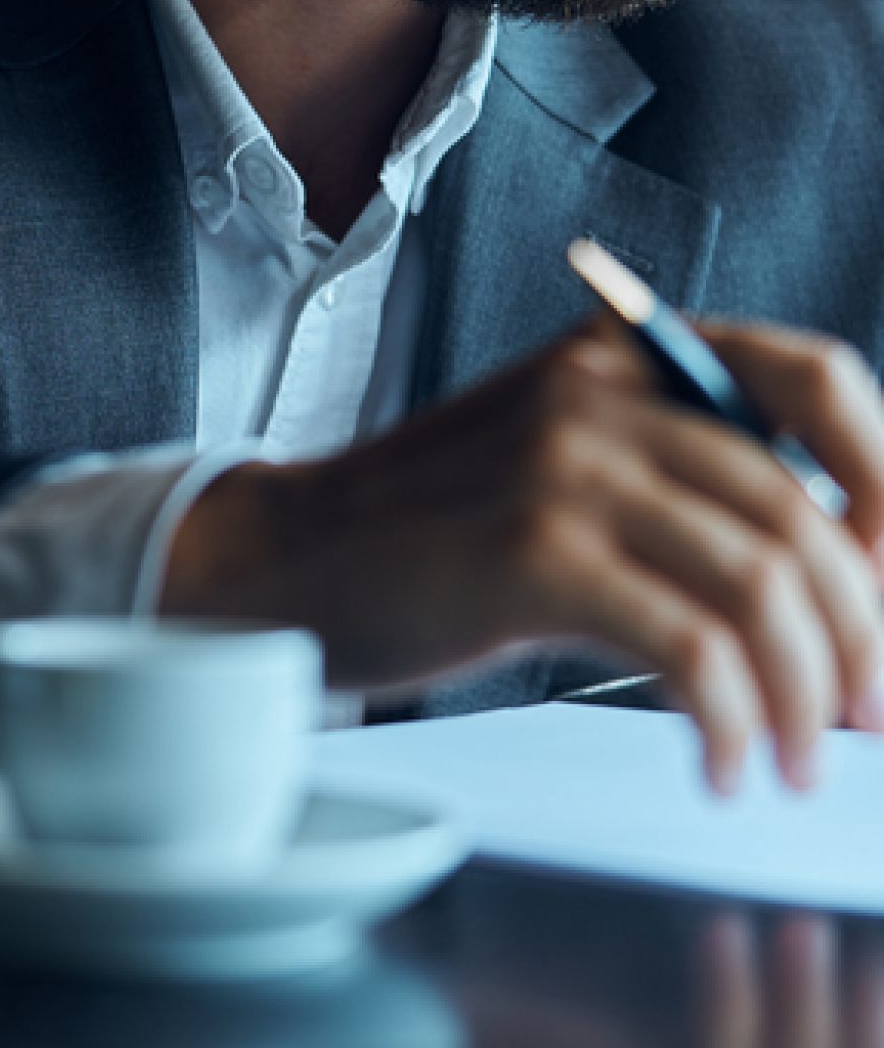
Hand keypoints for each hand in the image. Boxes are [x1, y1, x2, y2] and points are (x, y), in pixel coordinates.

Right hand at [160, 313, 883, 791]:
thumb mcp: (564, 458)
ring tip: (794, 761)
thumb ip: (681, 474)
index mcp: (623, 354)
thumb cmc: (437, 526)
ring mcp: (564, 466)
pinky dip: (735, 725)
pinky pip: (693, 650)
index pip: (821, 379)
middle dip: (866, 638)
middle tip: (865, 717)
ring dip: (806, 701)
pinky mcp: (532, 551)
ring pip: (764, 588)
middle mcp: (599, 391)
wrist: (294, 553)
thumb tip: (847, 581)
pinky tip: (726, 765)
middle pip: (807, 515)